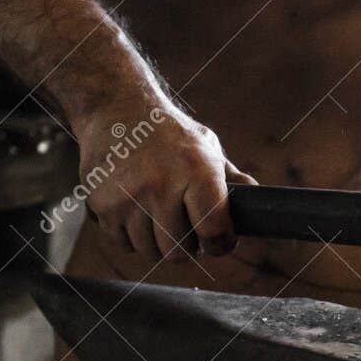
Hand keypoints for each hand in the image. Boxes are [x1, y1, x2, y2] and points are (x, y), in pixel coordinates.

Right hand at [77, 100, 255, 262]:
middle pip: (178, 252)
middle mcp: (160, 184)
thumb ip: (230, 178)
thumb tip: (257, 204)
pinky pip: (123, 243)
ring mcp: (128, 196)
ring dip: (158, 242)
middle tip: (185, 226)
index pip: (213, 231)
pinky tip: (136, 210)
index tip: (218, 241)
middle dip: (186, 245)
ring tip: (159, 215)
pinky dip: (132, 236)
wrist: (115, 108)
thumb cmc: (168, 133)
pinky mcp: (102, 204)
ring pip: (150, 252)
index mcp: (196, 169)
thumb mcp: (205, 146)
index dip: (220, 244)